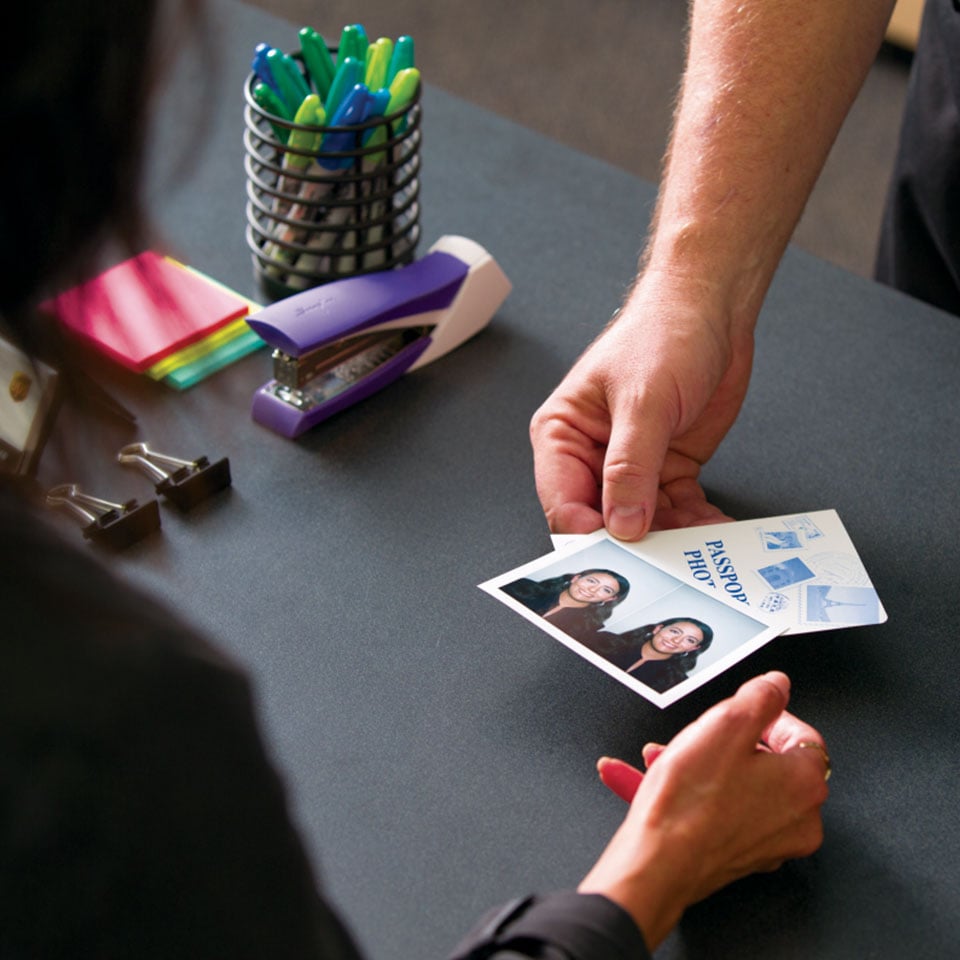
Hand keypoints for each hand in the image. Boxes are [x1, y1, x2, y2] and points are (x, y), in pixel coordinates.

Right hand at [530, 273, 754, 540]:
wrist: (711, 309)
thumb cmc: (662, 333)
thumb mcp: (643, 401)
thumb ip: (630, 467)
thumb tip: (621, 524)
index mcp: (563, 435)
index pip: (564, 503)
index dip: (591, 535)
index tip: (623, 555)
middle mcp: (591, 457)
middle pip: (603, 521)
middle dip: (636, 545)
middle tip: (668, 564)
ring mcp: (631, 467)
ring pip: (645, 524)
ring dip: (674, 541)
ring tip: (702, 553)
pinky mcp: (667, 470)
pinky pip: (679, 512)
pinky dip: (698, 525)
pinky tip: (717, 533)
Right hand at [579, 672, 829, 948]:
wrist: (657, 863)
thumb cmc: (690, 802)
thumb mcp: (726, 723)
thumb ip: (760, 696)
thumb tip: (777, 684)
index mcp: (805, 783)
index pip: (802, 734)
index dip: (766, 716)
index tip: (741, 712)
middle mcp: (798, 818)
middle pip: (768, 762)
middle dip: (724, 743)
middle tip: (697, 736)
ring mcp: (770, 842)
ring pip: (739, 787)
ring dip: (701, 767)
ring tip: (663, 758)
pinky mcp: (741, 856)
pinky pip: (722, 812)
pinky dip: (696, 795)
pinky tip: (658, 783)